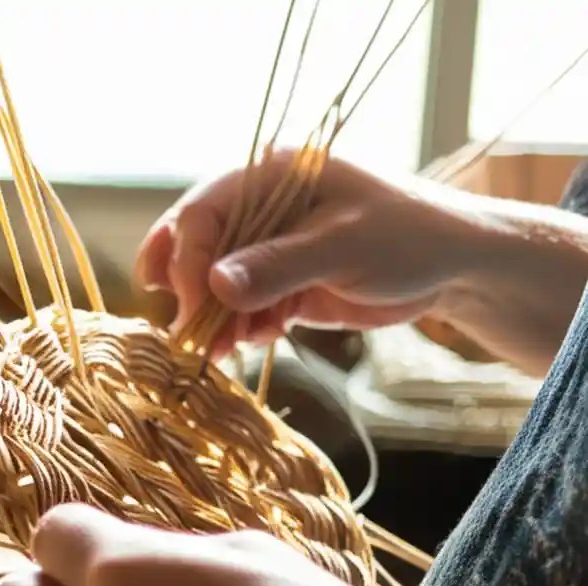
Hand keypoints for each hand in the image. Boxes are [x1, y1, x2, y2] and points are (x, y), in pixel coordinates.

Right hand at [132, 149, 506, 359]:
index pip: (200, 214)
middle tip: (192, 335)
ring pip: (213, 283)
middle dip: (190, 293)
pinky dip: (240, 327)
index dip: (188, 261)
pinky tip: (255, 339)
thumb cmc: (408, 236)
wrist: (455, 266)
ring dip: (214, 318)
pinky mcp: (280, 282)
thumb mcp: (344, 246)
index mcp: (269, 177)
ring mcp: (267, 246)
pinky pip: (241, 306)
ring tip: (223, 350)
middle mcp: (259, 208)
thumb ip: (278, 265)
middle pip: (195, 246)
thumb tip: (215, 285)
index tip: (194, 309)